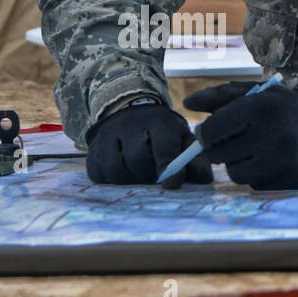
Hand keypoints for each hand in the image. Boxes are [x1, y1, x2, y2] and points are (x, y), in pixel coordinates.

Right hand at [86, 102, 212, 186]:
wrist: (130, 112)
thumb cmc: (163, 133)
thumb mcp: (182, 139)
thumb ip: (195, 159)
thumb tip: (204, 180)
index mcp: (159, 122)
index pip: (163, 147)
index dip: (168, 168)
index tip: (172, 185)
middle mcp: (130, 124)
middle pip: (138, 160)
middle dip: (148, 176)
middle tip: (155, 179)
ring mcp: (108, 134)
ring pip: (116, 169)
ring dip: (129, 180)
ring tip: (139, 176)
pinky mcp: (93, 147)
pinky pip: (98, 173)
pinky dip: (110, 180)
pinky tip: (122, 174)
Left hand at [184, 77, 297, 189]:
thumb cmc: (281, 107)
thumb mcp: (254, 93)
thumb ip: (219, 96)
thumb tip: (187, 103)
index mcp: (262, 108)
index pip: (213, 130)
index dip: (205, 134)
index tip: (208, 133)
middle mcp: (276, 134)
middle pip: (219, 155)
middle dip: (220, 149)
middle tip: (233, 142)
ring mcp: (286, 160)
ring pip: (236, 174)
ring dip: (238, 164)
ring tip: (253, 151)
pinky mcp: (294, 179)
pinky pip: (256, 185)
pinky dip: (257, 175)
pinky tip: (271, 161)